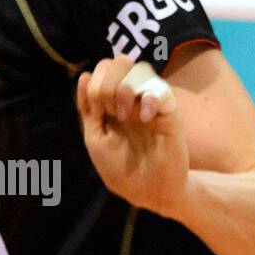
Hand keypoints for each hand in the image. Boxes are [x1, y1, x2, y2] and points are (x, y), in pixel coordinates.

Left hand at [77, 56, 189, 217]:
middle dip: (107, 82)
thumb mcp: (95, 136)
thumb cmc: (120, 167)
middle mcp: (133, 97)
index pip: (103, 68)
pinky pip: (162, 90)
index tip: (96, 111)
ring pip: (141, 68)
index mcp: (113, 100)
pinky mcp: (170, 115)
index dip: (94, 83)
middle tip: (109, 111)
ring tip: (123, 115)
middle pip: (120, 62)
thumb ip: (88, 107)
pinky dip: (148, 99)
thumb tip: (83, 74)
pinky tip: (144, 118)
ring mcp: (151, 103)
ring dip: (124, 89)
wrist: (147, 192)